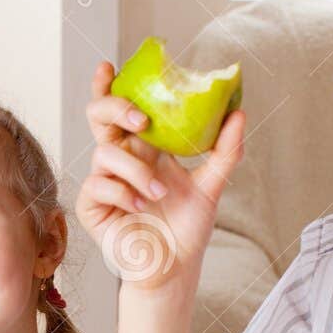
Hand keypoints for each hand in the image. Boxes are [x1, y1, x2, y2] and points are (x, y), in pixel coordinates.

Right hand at [75, 61, 245, 290]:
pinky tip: (141, 208)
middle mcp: (120, 159)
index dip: (109, 86)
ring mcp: (103, 182)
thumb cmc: (187, 226)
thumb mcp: (210, 185)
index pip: (121, 109)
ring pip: (105, 154)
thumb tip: (239, 112)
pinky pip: (99, 186)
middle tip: (142, 120)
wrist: (175, 266)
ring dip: (136, 171)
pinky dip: (124, 194)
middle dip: (115, 108)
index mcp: (142, 148)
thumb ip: (224, 150)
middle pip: (99, 117)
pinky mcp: (93, 207)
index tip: (109, 65)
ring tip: (159, 194)